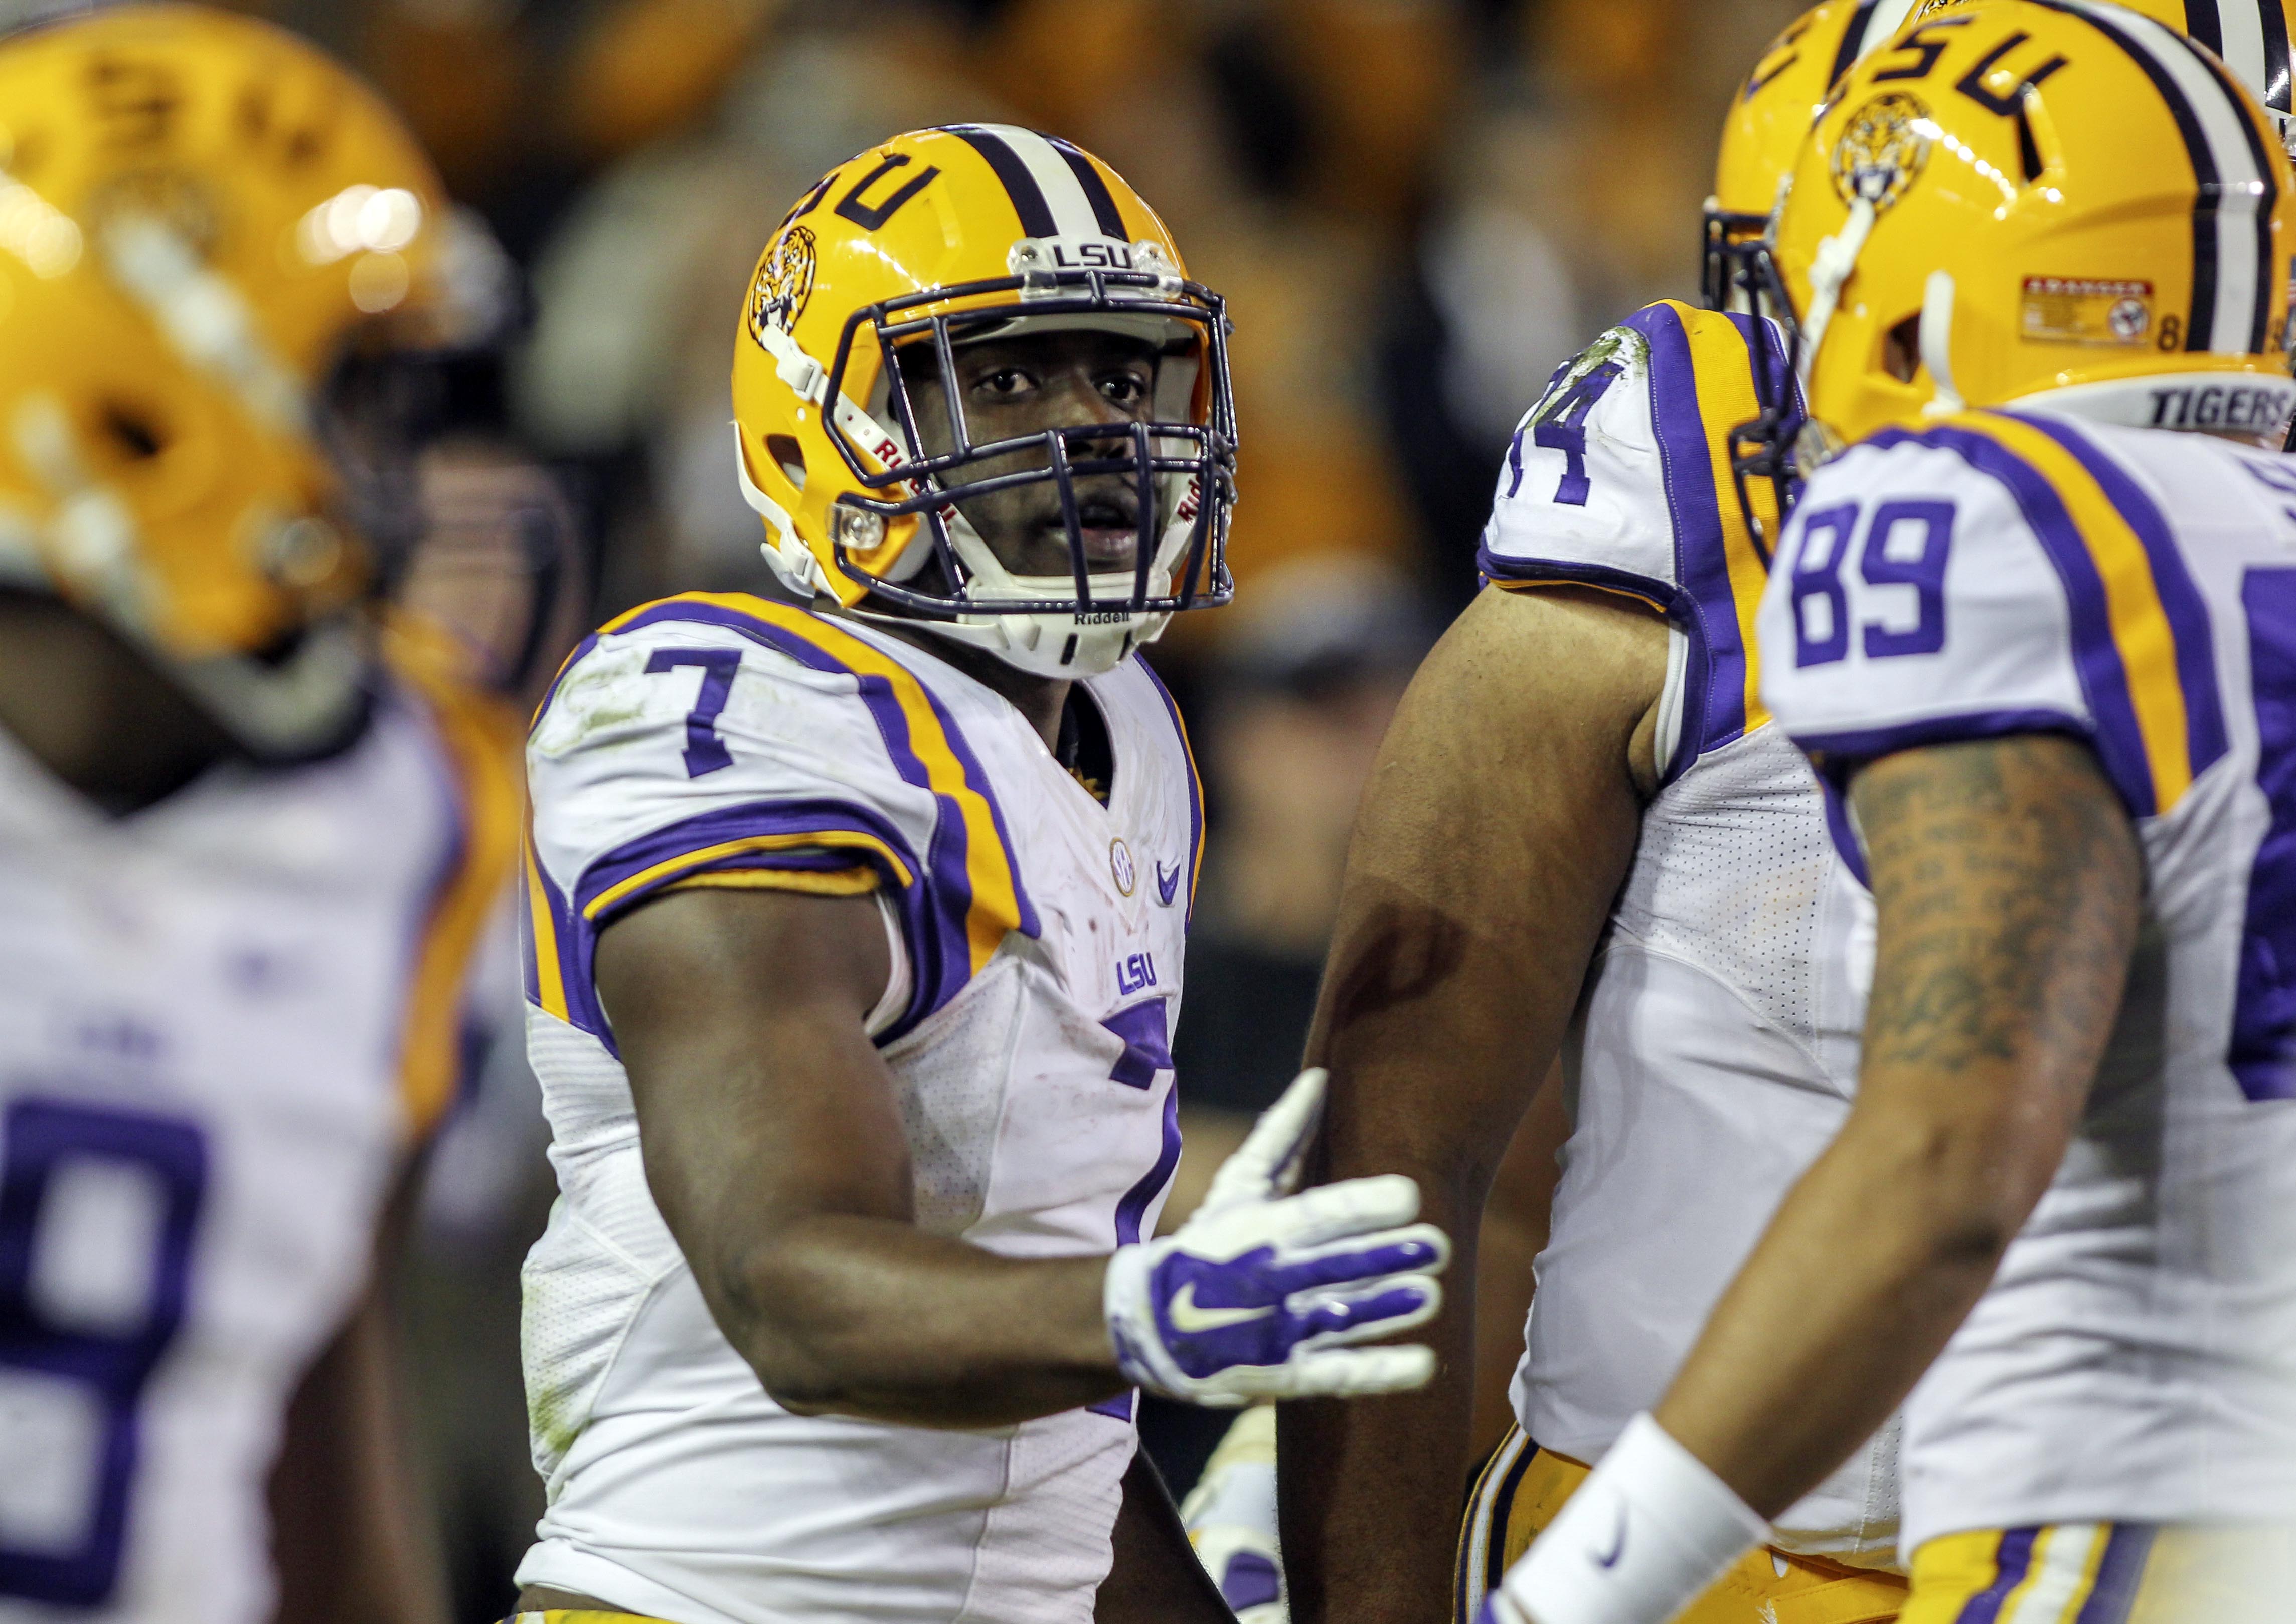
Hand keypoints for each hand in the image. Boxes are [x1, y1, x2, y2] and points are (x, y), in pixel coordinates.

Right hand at [1102, 1068, 1448, 1405]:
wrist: (1150, 1322)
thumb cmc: (1207, 1242)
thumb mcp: (1237, 1186)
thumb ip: (1282, 1135)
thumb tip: (1320, 1078)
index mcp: (1261, 1230)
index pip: (1317, 1215)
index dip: (1362, 1206)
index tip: (1410, 1194)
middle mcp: (1269, 1279)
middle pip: (1335, 1266)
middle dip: (1387, 1256)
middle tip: (1439, 1244)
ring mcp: (1275, 1332)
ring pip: (1340, 1318)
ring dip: (1388, 1309)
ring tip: (1430, 1294)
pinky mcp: (1282, 1376)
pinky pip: (1335, 1375)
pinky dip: (1378, 1372)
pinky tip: (1422, 1363)